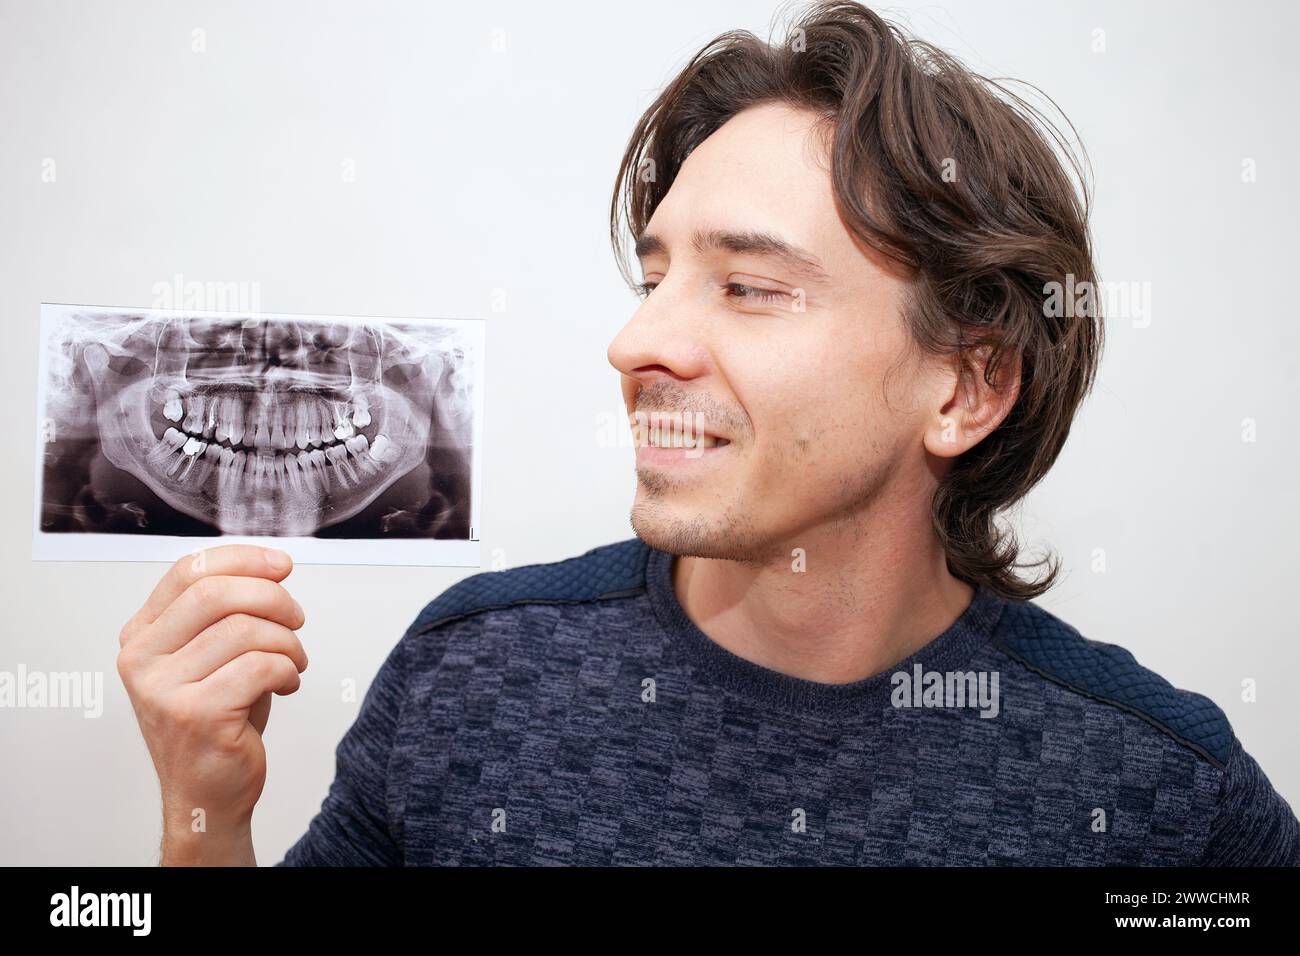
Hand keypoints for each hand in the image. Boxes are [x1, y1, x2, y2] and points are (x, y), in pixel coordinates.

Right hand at [117, 544, 307, 864]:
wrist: (207, 792)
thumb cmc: (216, 718)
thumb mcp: (210, 655)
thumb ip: (224, 611)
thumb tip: (270, 567)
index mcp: (141, 636)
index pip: (189, 571)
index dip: (243, 559)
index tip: (281, 565)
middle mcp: (142, 660)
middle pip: (217, 593)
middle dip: (273, 599)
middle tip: (296, 618)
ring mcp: (164, 689)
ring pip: (245, 630)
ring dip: (287, 642)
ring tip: (293, 661)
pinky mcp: (197, 715)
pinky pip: (261, 666)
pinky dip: (288, 669)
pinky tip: (287, 683)